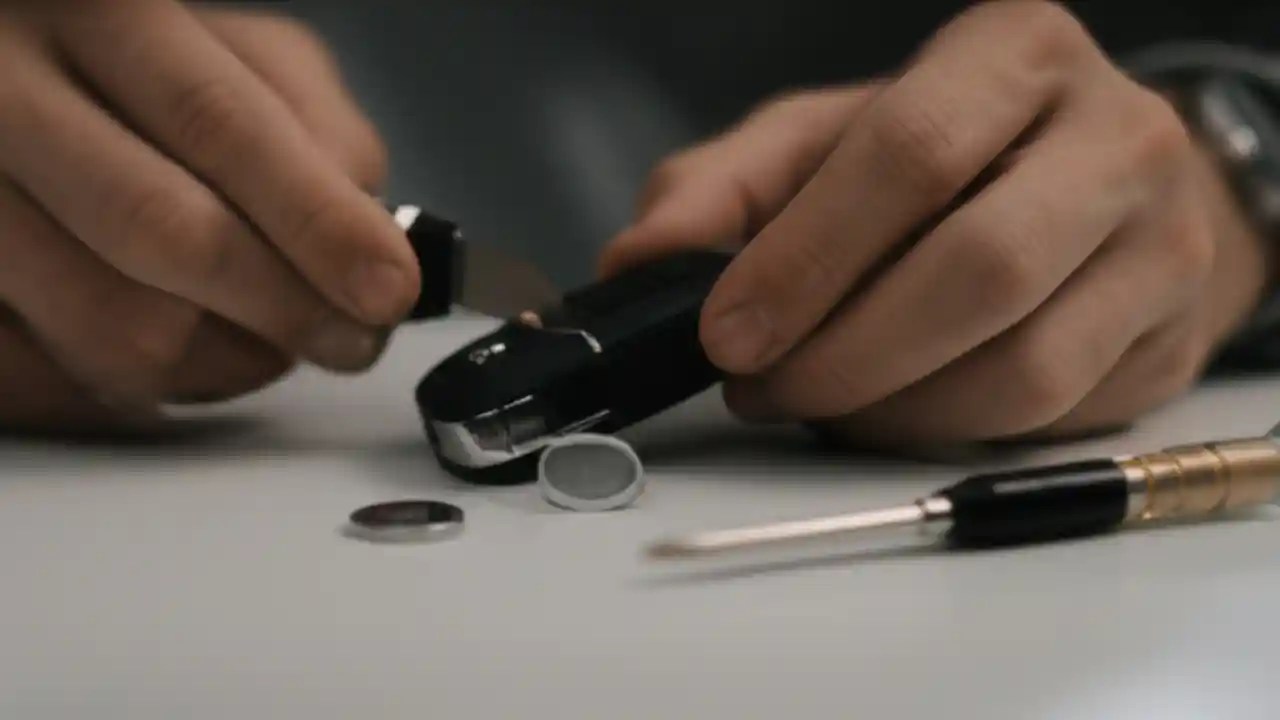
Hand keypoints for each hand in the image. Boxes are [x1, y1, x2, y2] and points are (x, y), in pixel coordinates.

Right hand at [0, 2, 415, 433]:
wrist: (15, 85)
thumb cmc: (147, 75)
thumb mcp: (248, 59)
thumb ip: (320, 132)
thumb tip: (370, 239)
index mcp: (102, 11)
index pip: (219, 126)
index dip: (317, 220)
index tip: (388, 287)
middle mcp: (4, 93)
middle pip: (161, 232)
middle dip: (286, 306)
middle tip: (351, 338)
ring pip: (111, 327)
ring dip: (227, 359)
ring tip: (269, 337)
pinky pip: (62, 379)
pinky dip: (155, 384)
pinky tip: (190, 343)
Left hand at [602, 0, 1271, 445]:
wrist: (1102, 187)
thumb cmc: (954, 158)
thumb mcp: (826, 141)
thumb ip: (725, 188)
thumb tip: (637, 263)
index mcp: (1016, 55)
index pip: (910, 153)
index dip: (805, 258)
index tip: (727, 332)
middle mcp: (1112, 136)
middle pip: (976, 268)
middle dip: (842, 353)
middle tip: (762, 385)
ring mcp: (1160, 244)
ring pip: (1017, 367)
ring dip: (886, 410)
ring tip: (816, 400)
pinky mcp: (1168, 341)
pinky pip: (1044, 420)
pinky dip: (941, 432)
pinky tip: (890, 409)